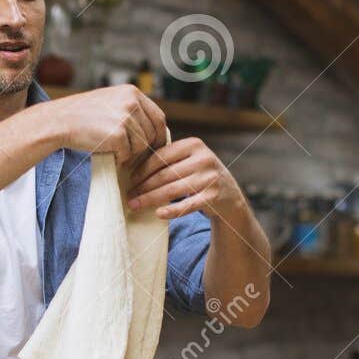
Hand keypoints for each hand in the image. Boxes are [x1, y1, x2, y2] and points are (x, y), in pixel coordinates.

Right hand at [36, 85, 165, 163]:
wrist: (59, 120)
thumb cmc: (83, 114)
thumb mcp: (111, 101)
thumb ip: (131, 110)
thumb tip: (153, 130)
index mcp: (132, 92)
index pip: (158, 117)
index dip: (159, 134)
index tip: (155, 146)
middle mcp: (132, 102)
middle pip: (152, 133)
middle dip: (143, 147)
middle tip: (129, 154)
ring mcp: (125, 117)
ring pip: (141, 145)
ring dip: (128, 153)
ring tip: (112, 148)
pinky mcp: (118, 134)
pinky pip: (127, 153)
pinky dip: (118, 157)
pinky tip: (105, 150)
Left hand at [125, 136, 247, 220]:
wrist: (229, 194)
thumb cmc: (199, 175)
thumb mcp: (188, 160)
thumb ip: (168, 158)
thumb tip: (131, 167)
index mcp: (193, 144)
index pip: (161, 156)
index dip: (142, 169)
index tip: (130, 179)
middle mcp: (204, 158)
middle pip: (164, 174)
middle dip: (143, 186)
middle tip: (129, 195)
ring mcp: (210, 177)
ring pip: (172, 190)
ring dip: (150, 199)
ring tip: (135, 205)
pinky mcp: (214, 196)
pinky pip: (187, 205)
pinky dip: (171, 211)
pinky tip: (158, 214)